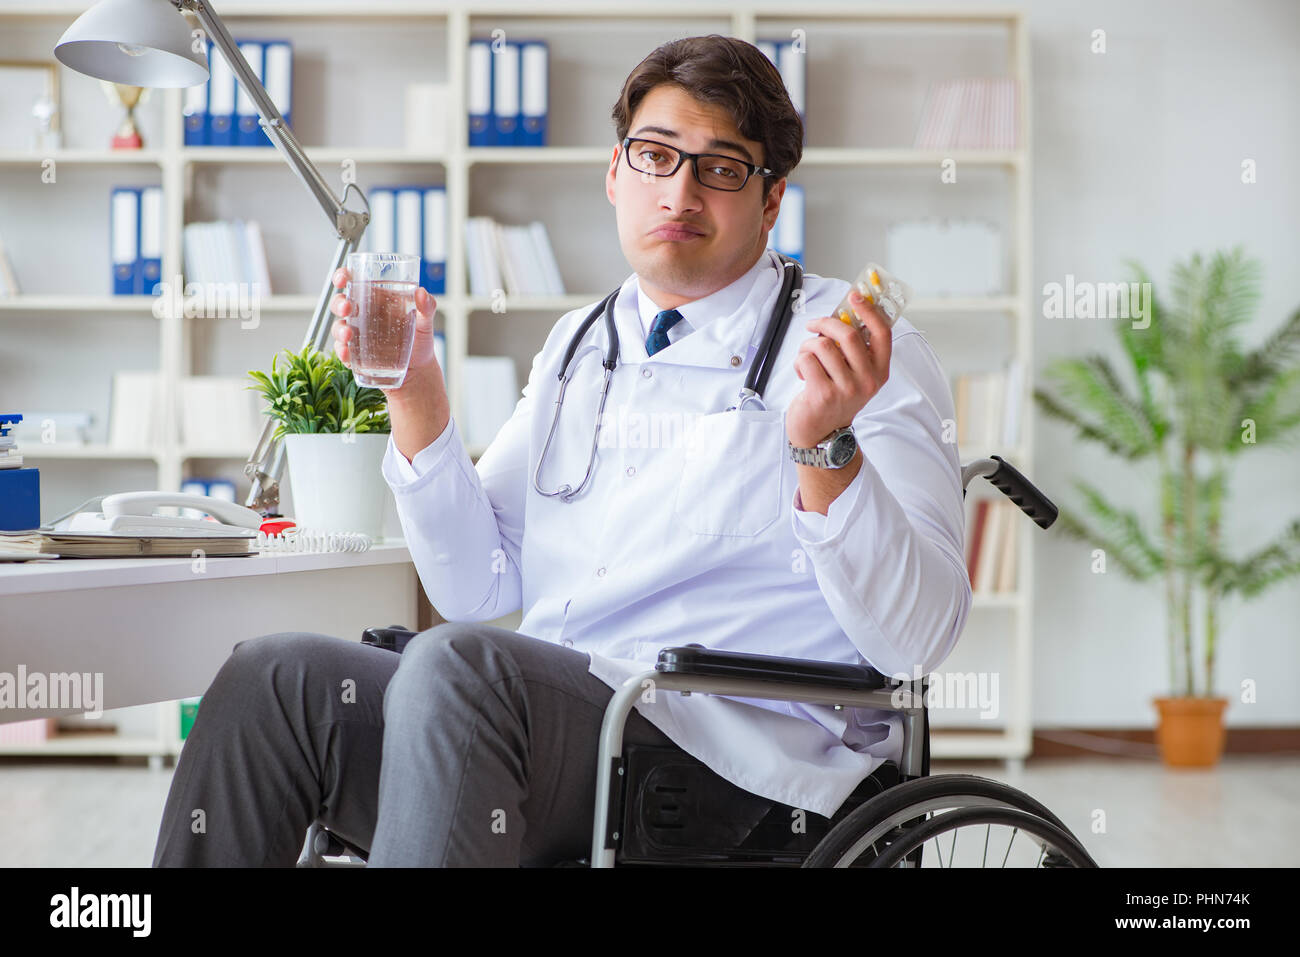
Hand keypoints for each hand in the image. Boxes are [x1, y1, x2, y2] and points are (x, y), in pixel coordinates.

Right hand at [330, 266, 444, 401]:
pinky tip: (347, 354)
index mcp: (377, 300)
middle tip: (347, 308)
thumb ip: (427, 306)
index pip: (354, 282)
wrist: (419, 371)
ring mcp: (357, 335)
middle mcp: (363, 315)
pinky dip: (341, 351)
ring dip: (339, 329)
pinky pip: (342, 350)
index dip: (343, 276)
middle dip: (339, 304)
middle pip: (341, 303)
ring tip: (348, 335)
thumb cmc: (420, 341)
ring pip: (338, 327)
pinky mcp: (355, 354)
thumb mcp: (425, 322)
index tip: (343, 279)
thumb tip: (422, 292)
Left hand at [786, 290, 891, 447]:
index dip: (869, 310)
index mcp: (880, 371)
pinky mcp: (823, 394)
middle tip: (813, 326)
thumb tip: (844, 313)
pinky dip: (798, 361)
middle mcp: (868, 381)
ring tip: (806, 358)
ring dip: (807, 346)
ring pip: (822, 345)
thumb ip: (853, 349)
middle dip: (825, 323)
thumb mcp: (853, 374)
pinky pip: (806, 360)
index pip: (882, 333)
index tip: (854, 296)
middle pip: (847, 334)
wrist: (821, 433)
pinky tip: (802, 373)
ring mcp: (847, 389)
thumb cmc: (835, 396)